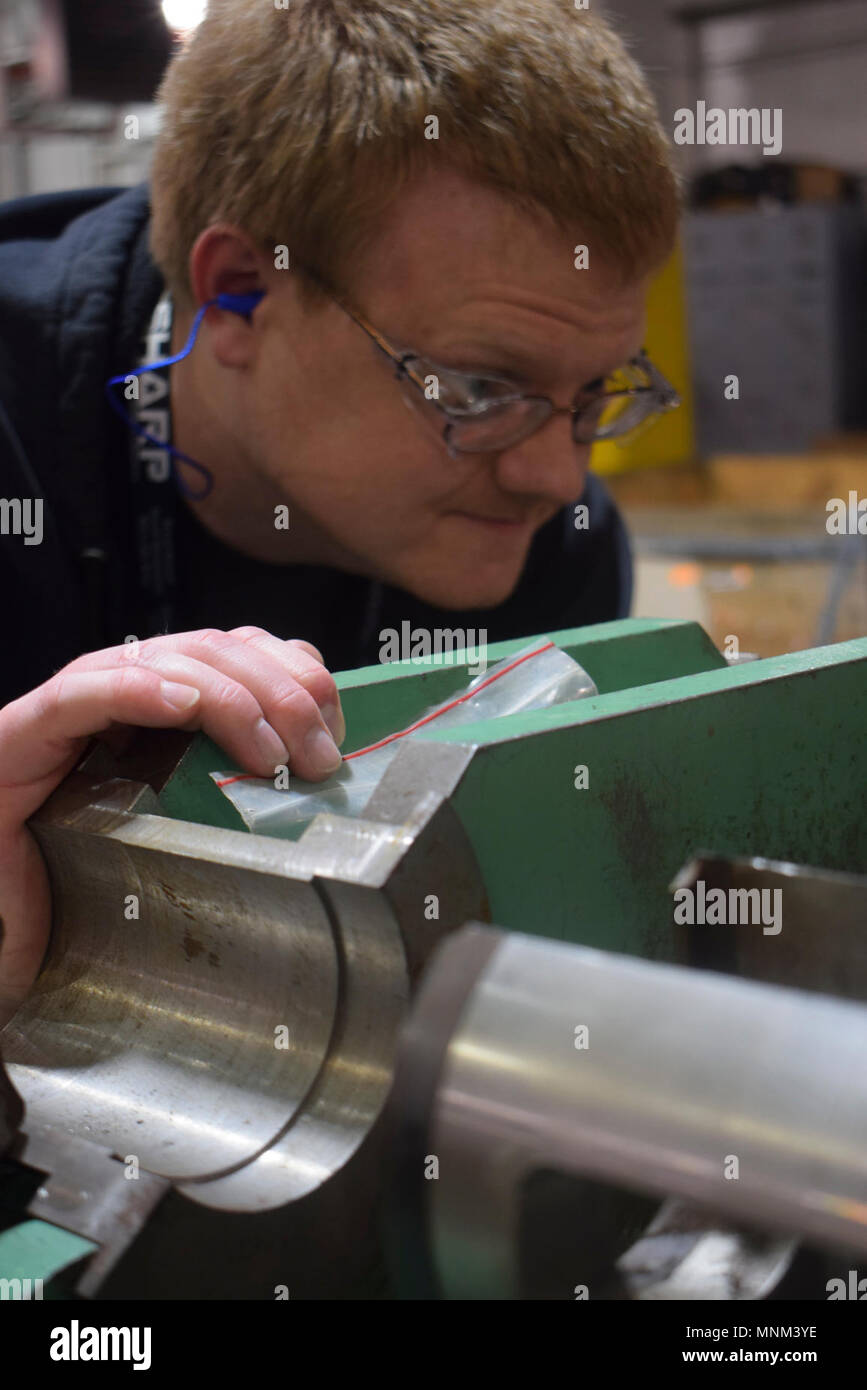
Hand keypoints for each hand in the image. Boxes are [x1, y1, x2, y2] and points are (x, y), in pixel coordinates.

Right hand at [0, 627, 344, 1026]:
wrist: (4, 932)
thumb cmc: (89, 886)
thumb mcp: (188, 833)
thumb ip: (241, 791)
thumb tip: (320, 781)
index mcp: (162, 704)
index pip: (239, 652)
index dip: (295, 673)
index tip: (334, 728)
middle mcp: (120, 691)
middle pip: (214, 649)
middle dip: (281, 691)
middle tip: (317, 757)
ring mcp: (71, 708)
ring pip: (163, 661)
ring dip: (232, 697)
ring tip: (269, 752)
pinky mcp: (21, 736)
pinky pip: (81, 697)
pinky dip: (138, 691)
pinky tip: (181, 706)